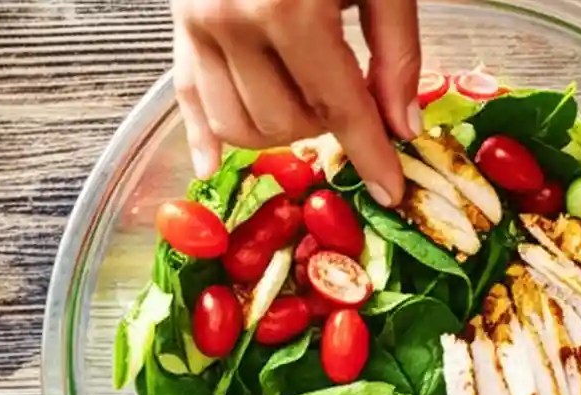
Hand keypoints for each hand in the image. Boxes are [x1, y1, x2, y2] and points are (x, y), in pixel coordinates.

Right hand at [170, 0, 419, 204]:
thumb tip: (402, 125)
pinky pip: (185, 97)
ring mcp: (196, 23)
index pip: (340, 108)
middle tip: (355, 105)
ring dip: (280, 131)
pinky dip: (202, 136)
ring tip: (309, 105)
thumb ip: (396, 51)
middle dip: (328, 128)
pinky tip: (212, 166)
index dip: (371, 155)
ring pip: (236, 125)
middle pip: (286, 122)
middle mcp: (232, 21)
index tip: (390, 191)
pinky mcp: (178, 22)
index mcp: (289, 9)